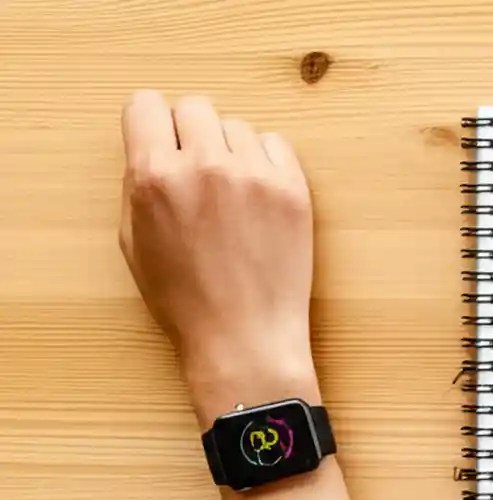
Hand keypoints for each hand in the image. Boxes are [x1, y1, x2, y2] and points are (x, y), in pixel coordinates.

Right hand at [119, 91, 319, 426]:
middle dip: (190, 132)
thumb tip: (154, 141)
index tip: (160, 139)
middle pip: (194, 106)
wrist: (244, 339)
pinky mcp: (294, 189)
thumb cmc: (184, 300)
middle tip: (197, 170)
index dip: (151, 122)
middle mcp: (205, 167)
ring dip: (230, 149)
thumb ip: (139, 182)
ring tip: (231, 194)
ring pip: (237, 126)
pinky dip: (266, 162)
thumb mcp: (134, 241)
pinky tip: (258, 197)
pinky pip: (276, 144)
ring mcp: (255, 176)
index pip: (145, 104)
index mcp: (154, 177)